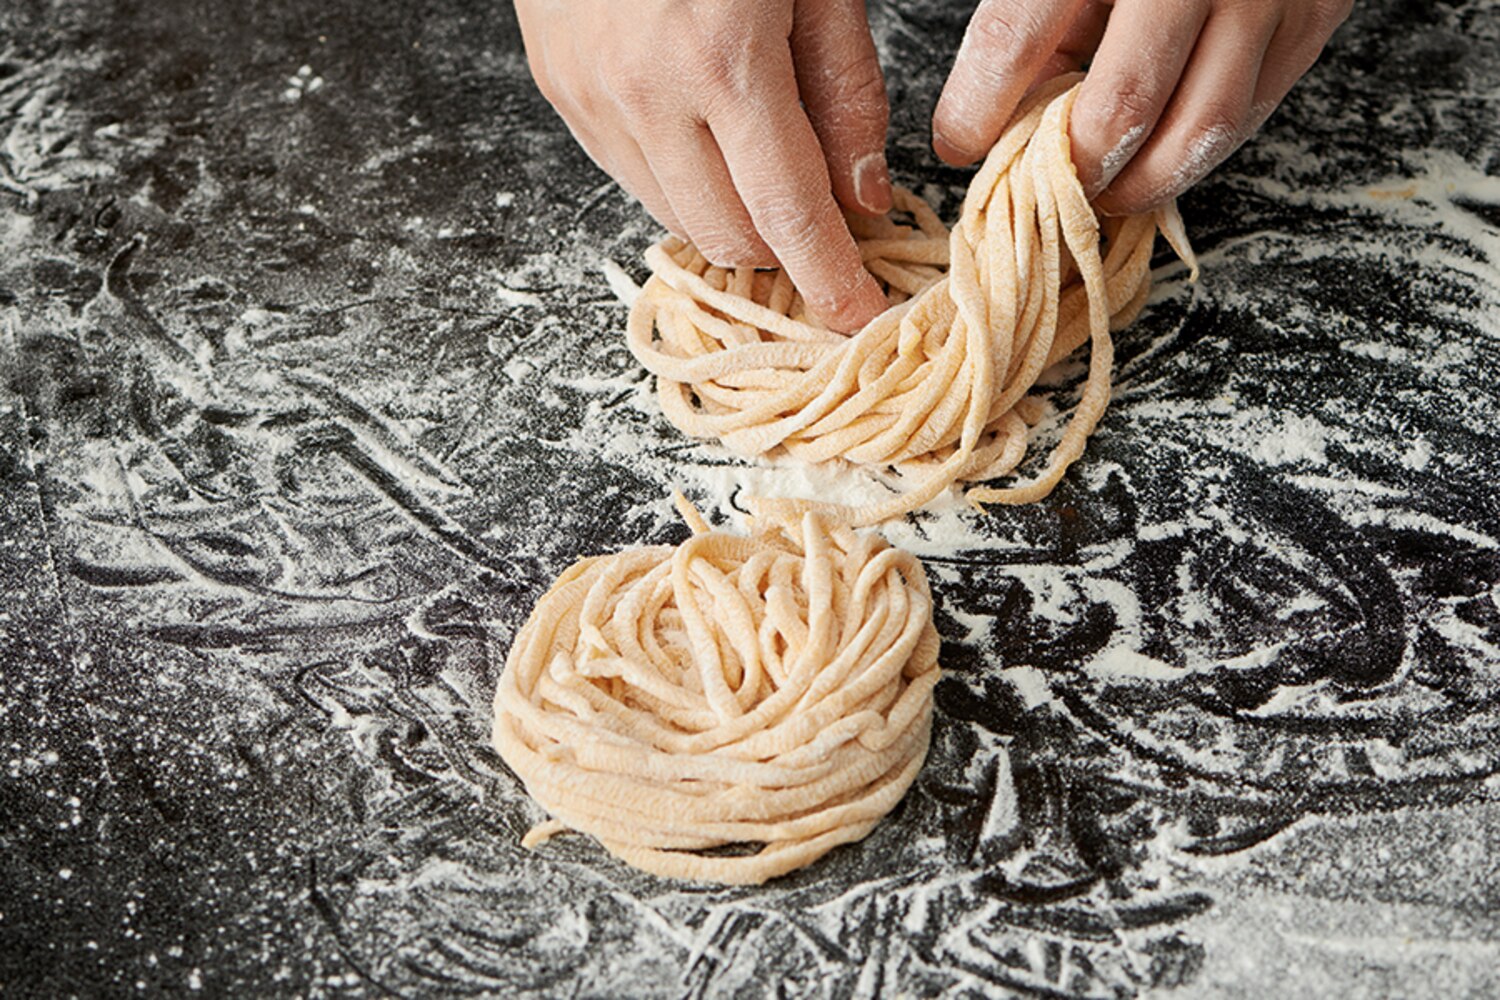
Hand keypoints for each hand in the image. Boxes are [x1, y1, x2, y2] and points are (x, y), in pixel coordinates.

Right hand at [515, 0, 892, 331]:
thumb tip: (861, 197)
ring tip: (759, 162)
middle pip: (729, 236)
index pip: (787, 214)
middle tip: (821, 222)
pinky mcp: (558, 91)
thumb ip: (845, 91)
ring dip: (731, 215)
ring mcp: (589, 97)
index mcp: (723, 59)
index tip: (855, 317)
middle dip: (784, 248)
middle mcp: (644, 93)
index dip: (828, 278)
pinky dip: (681, 180)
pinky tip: (702, 133)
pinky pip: (631, 178)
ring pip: (676, 218)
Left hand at [931, 0, 1352, 213]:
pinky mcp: (1317, 14)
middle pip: (1123, 105)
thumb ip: (1033, 11)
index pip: (1016, 37)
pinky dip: (1201, 149)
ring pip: (1202, 128)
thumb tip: (1004, 106)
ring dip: (1142, 181)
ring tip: (1102, 189)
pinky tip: (1161, 154)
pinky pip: (1255, 111)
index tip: (958, 141)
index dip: (978, 108)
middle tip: (1043, 186)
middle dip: (1074, 166)